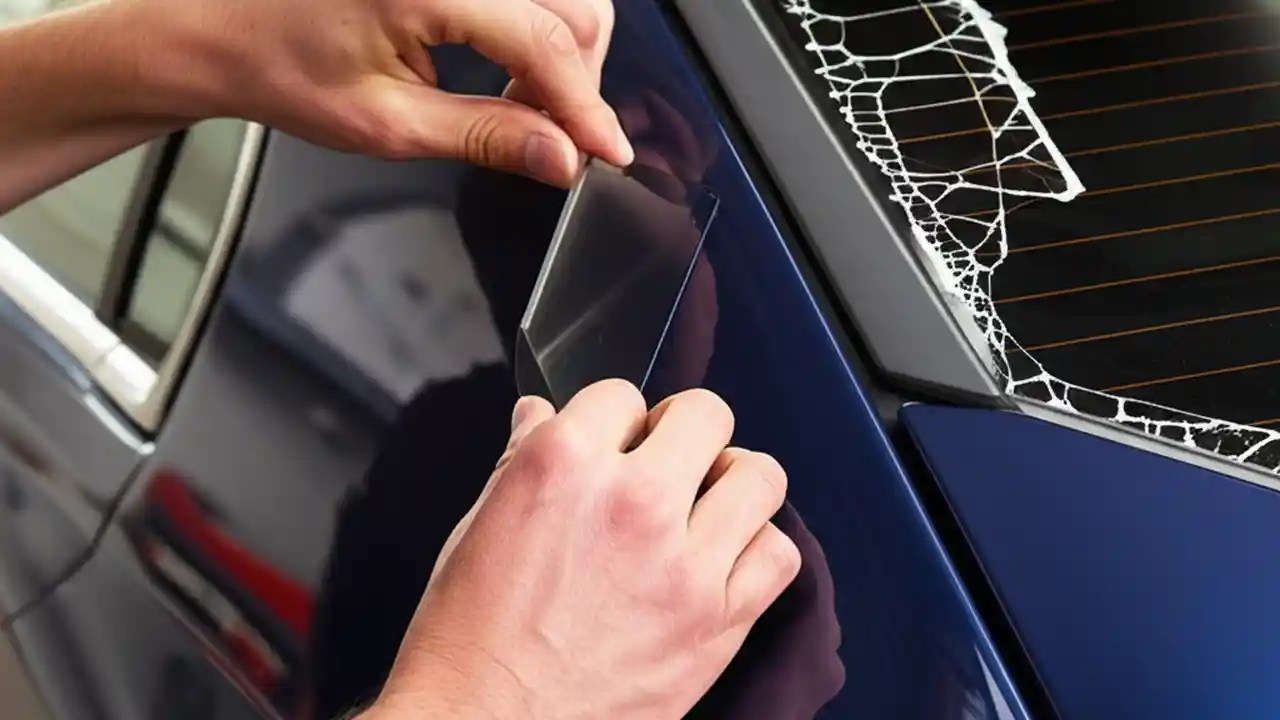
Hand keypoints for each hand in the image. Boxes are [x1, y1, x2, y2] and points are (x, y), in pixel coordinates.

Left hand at [135, 0, 632, 185]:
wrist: (220, 27)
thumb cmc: (278, 66)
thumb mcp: (387, 124)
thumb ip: (485, 136)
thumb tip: (560, 154)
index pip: (545, 43)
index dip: (587, 107)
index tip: (608, 151)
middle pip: (573, 8)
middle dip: (578, 79)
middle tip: (554, 136)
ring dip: (561, 51)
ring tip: (522, 100)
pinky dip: (535, 27)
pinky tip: (508, 63)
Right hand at [363, 380, 800, 719]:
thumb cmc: (468, 639)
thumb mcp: (475, 528)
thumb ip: (522, 459)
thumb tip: (540, 415)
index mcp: (562, 465)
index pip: (619, 394)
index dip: (614, 420)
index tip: (613, 445)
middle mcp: (631, 500)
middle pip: (705, 414)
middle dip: (683, 432)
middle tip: (667, 464)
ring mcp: (683, 561)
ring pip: (760, 476)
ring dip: (734, 482)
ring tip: (709, 503)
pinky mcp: (717, 620)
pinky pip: (778, 555)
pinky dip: (758, 550)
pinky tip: (725, 559)